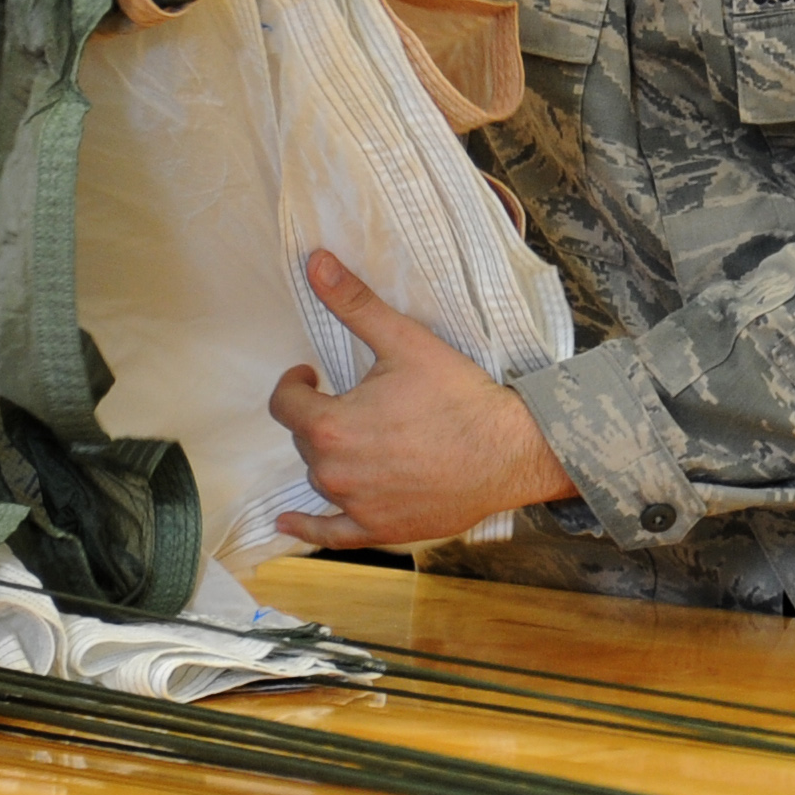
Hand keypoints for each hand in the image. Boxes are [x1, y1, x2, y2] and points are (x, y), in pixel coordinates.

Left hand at [268, 250, 575, 547]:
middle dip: (321, 419)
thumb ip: (354, 304)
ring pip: (321, 478)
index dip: (295, 385)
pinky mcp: (377, 528)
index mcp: (331, 427)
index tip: (312, 376)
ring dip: (329, 458)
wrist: (510, 451)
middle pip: (305, 441)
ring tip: (359, 440)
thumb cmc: (459, 397)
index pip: (285, 405)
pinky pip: (328, 533)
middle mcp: (333, 472)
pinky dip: (306, 528)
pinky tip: (288, 521)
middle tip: (355, 403)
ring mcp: (354, 505)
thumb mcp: (405, 342)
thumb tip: (315, 262)